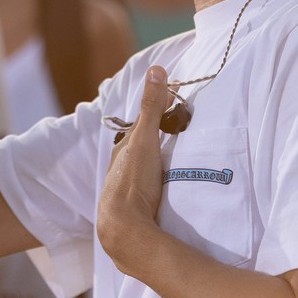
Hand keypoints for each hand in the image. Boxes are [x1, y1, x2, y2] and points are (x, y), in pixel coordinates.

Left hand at [97, 66, 170, 274]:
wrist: (123, 228)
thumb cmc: (132, 180)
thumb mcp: (145, 139)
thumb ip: (151, 107)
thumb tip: (156, 69)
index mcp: (122, 150)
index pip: (139, 126)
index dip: (155, 115)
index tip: (173, 105)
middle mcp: (118, 169)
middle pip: (139, 150)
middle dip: (155, 143)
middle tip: (178, 136)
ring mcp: (124, 191)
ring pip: (141, 172)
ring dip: (155, 167)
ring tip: (177, 165)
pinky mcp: (134, 211)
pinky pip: (146, 191)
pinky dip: (155, 186)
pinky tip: (165, 191)